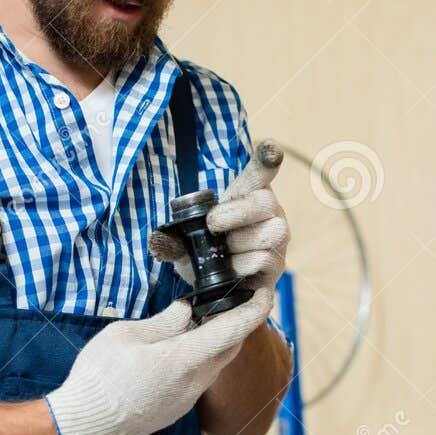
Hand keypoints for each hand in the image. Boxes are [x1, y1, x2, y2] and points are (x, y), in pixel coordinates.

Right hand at [45, 291, 272, 434]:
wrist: (82, 427)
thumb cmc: (98, 378)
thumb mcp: (126, 335)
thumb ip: (163, 322)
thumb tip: (186, 312)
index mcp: (183, 360)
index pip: (233, 330)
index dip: (254, 310)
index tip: (267, 293)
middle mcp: (193, 383)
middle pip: (229, 349)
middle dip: (237, 324)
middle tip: (233, 301)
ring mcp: (186, 400)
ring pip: (214, 365)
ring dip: (216, 343)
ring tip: (201, 321)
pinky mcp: (176, 410)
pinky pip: (199, 379)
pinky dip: (200, 359)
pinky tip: (181, 348)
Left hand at [149, 141, 289, 297]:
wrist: (218, 287)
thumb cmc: (204, 252)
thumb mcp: (185, 242)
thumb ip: (172, 239)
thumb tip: (157, 241)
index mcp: (246, 194)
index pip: (261, 171)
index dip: (267, 158)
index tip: (271, 147)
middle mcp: (269, 211)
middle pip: (265, 202)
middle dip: (236, 213)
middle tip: (212, 225)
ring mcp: (277, 237)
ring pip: (268, 234)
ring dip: (239, 245)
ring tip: (224, 253)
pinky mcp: (278, 263)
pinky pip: (265, 260)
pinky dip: (242, 266)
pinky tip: (232, 269)